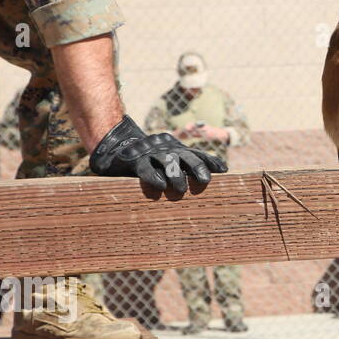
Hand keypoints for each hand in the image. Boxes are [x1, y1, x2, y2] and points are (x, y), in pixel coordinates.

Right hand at [90, 116, 227, 192]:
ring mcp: (149, 153)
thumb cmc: (147, 160)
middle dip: (196, 167)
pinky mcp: (133, 160)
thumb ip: (184, 165)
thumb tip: (211, 176)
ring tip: (181, 190)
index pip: (195, 153)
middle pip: (184, 155)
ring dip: (175, 175)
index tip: (223, 169)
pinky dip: (153, 177)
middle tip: (205, 181)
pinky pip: (145, 168)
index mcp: (175, 148)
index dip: (208, 160)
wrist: (114, 148)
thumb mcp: (167, 159)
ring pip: (166, 161)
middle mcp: (165, 148)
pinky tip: (160, 186)